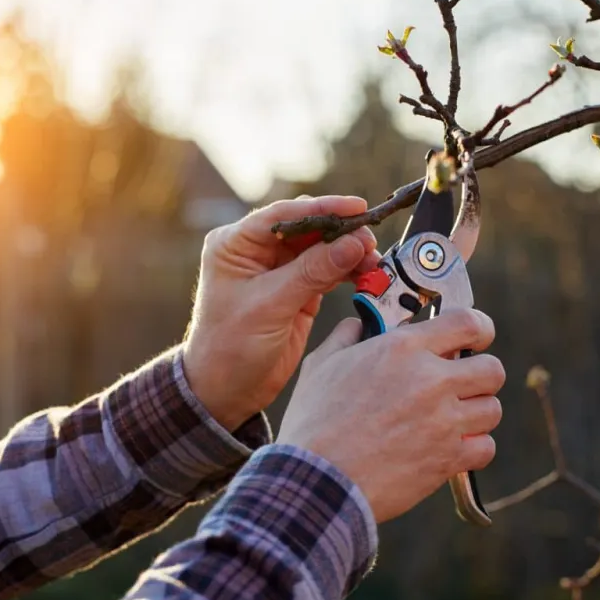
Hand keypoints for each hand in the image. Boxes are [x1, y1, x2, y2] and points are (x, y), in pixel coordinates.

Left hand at [183, 195, 381, 431]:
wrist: (226, 391)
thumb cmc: (230, 347)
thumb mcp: (269, 306)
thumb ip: (311, 272)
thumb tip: (353, 244)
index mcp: (236, 245)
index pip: (284, 215)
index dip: (323, 208)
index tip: (357, 208)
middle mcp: (257, 252)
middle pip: (308, 228)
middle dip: (341, 232)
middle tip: (370, 241)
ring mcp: (280, 271)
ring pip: (322, 249)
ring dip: (349, 253)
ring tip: (374, 261)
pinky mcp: (298, 292)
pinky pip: (329, 272)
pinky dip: (348, 272)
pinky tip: (367, 274)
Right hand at [276, 308, 504, 523]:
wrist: (317, 480)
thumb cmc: (313, 422)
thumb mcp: (320, 365)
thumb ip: (346, 337)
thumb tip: (358, 325)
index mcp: (403, 348)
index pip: (469, 323)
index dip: (480, 330)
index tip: (476, 340)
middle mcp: (431, 380)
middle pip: (493, 369)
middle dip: (481, 376)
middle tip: (460, 386)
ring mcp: (444, 421)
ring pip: (491, 410)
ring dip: (475, 414)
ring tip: (450, 421)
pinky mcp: (448, 458)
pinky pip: (485, 448)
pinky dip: (473, 449)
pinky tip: (449, 449)